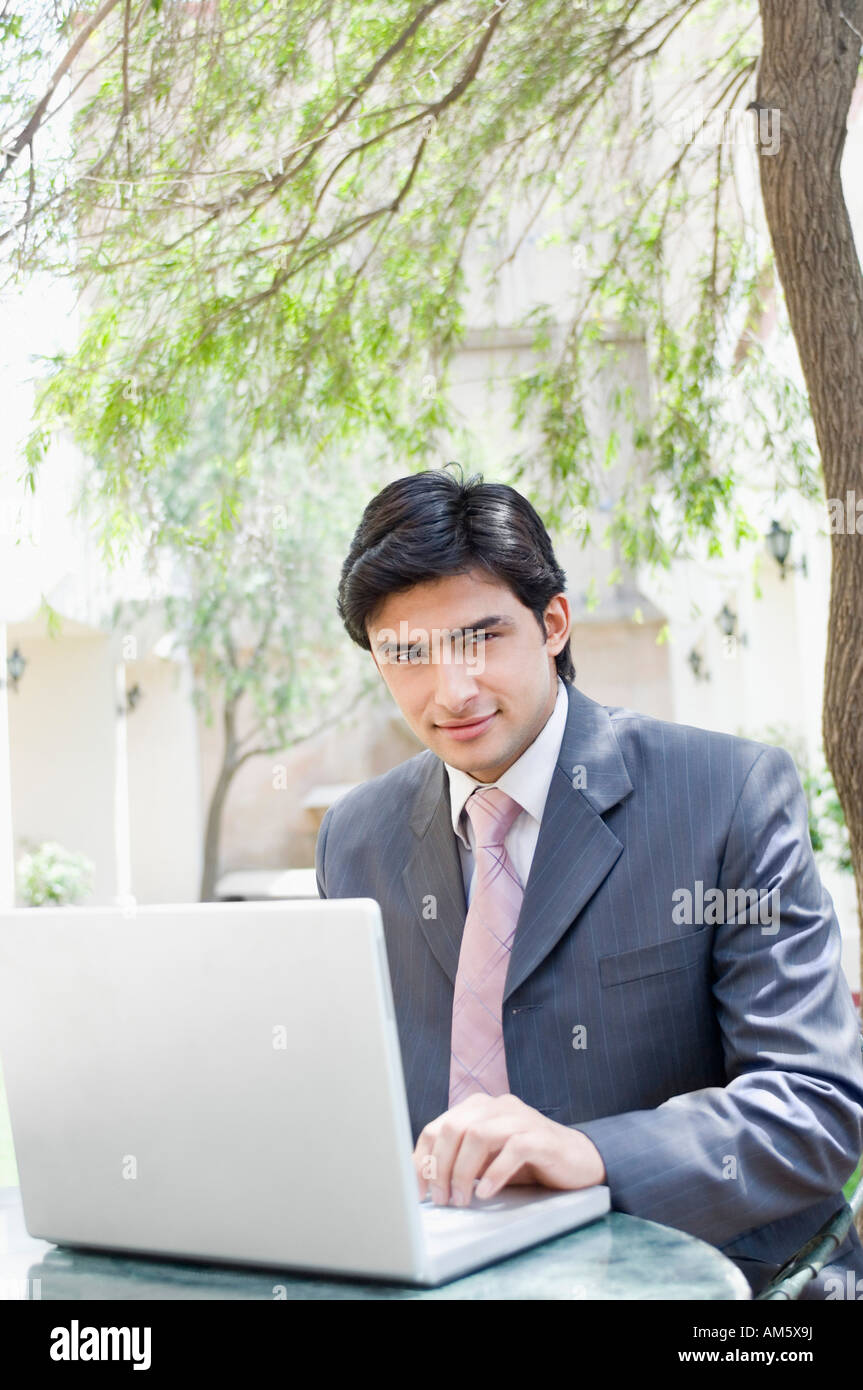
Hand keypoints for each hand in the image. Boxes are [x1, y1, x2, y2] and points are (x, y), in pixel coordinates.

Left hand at [413, 1093, 606, 1205]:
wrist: (578, 1160)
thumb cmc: (526, 1161)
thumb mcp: (486, 1160)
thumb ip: (459, 1160)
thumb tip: (424, 1181)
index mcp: (477, 1108)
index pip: (437, 1127)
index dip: (422, 1159)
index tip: (417, 1191)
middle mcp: (496, 1106)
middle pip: (453, 1128)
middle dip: (440, 1167)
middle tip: (441, 1200)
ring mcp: (520, 1118)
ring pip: (478, 1134)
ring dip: (463, 1171)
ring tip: (461, 1200)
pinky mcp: (541, 1137)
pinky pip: (513, 1148)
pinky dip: (495, 1172)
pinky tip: (487, 1193)